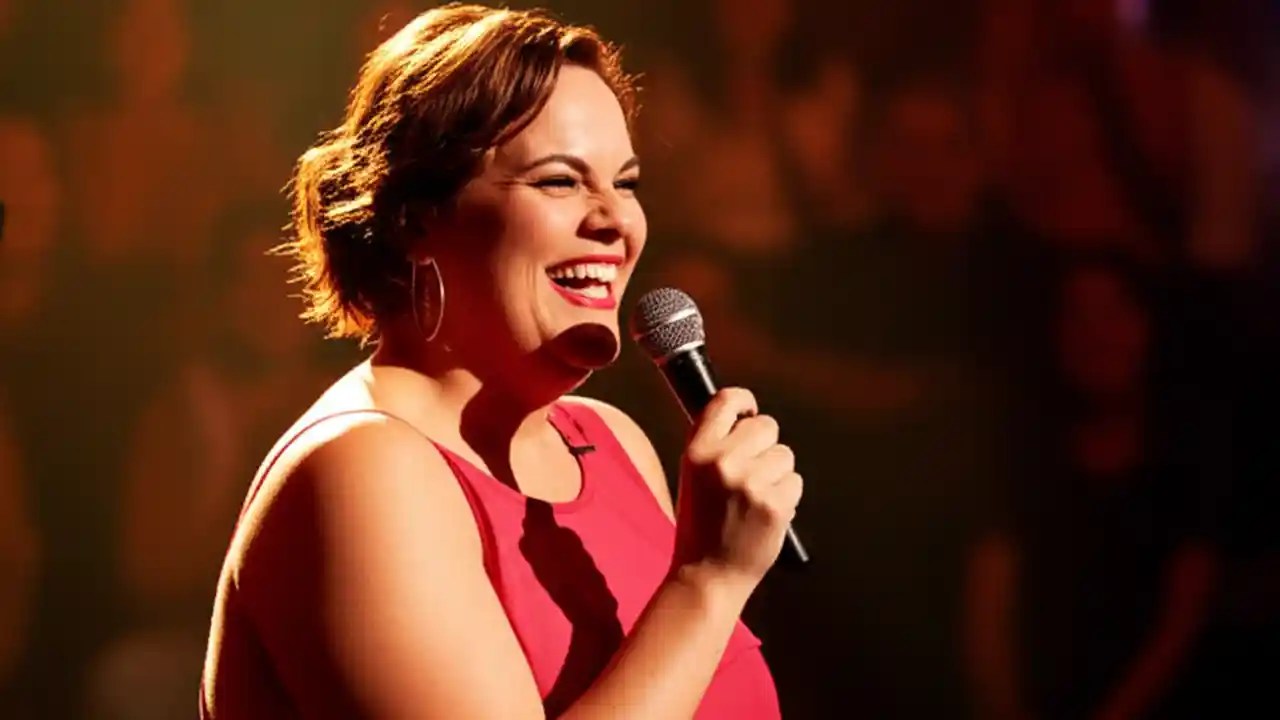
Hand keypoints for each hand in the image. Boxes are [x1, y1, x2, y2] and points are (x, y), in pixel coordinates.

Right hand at [673, 388, 802, 591]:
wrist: (708, 573)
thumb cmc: (702, 523)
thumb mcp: (692, 474)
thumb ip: (715, 442)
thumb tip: (746, 416)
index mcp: (697, 450)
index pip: (727, 400)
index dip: (745, 402)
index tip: (749, 413)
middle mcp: (723, 461)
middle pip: (766, 425)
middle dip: (765, 445)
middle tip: (751, 472)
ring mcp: (751, 482)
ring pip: (784, 454)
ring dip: (777, 473)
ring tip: (755, 498)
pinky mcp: (775, 503)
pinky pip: (795, 481)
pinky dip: (786, 496)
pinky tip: (766, 513)